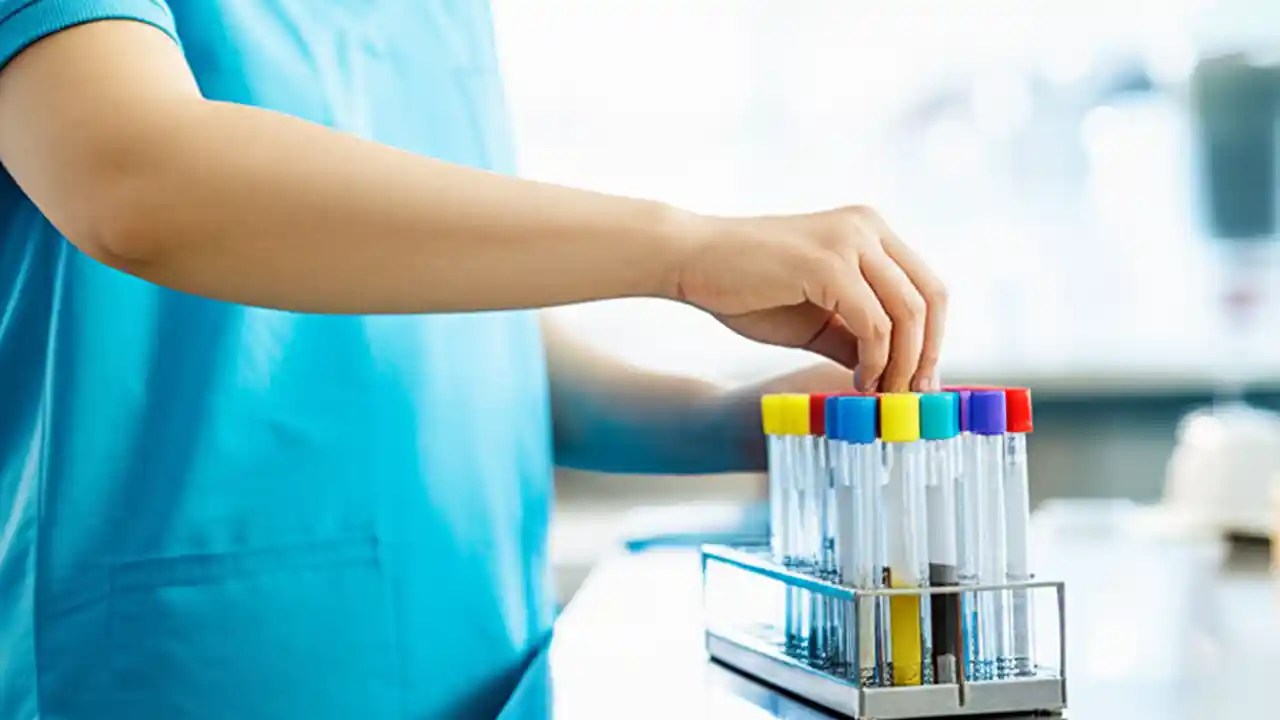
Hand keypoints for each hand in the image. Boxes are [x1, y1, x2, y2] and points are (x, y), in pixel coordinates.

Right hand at [671, 206, 946, 391]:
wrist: (691, 261)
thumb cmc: (746, 287)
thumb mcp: (818, 318)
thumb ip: (858, 337)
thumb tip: (897, 376)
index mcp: (869, 231)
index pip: (927, 286)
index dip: (932, 339)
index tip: (918, 382)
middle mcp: (867, 227)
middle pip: (931, 298)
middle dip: (927, 355)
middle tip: (910, 396)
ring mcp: (850, 240)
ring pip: (909, 313)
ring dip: (902, 365)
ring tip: (879, 394)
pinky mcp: (828, 264)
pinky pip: (874, 324)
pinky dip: (875, 361)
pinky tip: (857, 380)